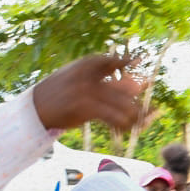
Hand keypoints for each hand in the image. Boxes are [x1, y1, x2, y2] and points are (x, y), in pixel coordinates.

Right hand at [31, 54, 149, 133]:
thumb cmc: (60, 93)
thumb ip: (106, 81)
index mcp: (85, 64)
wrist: (35, 108)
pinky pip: (110, 116)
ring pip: (120, 103)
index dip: (126, 62)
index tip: (140, 67)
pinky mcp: (84, 108)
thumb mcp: (80, 81)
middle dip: (139, 100)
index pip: (111, 61)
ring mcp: (85, 90)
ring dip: (133, 116)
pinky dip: (121, 124)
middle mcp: (87, 75)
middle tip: (154, 109)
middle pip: (122, 87)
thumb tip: (137, 85)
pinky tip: (125, 129)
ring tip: (141, 122)